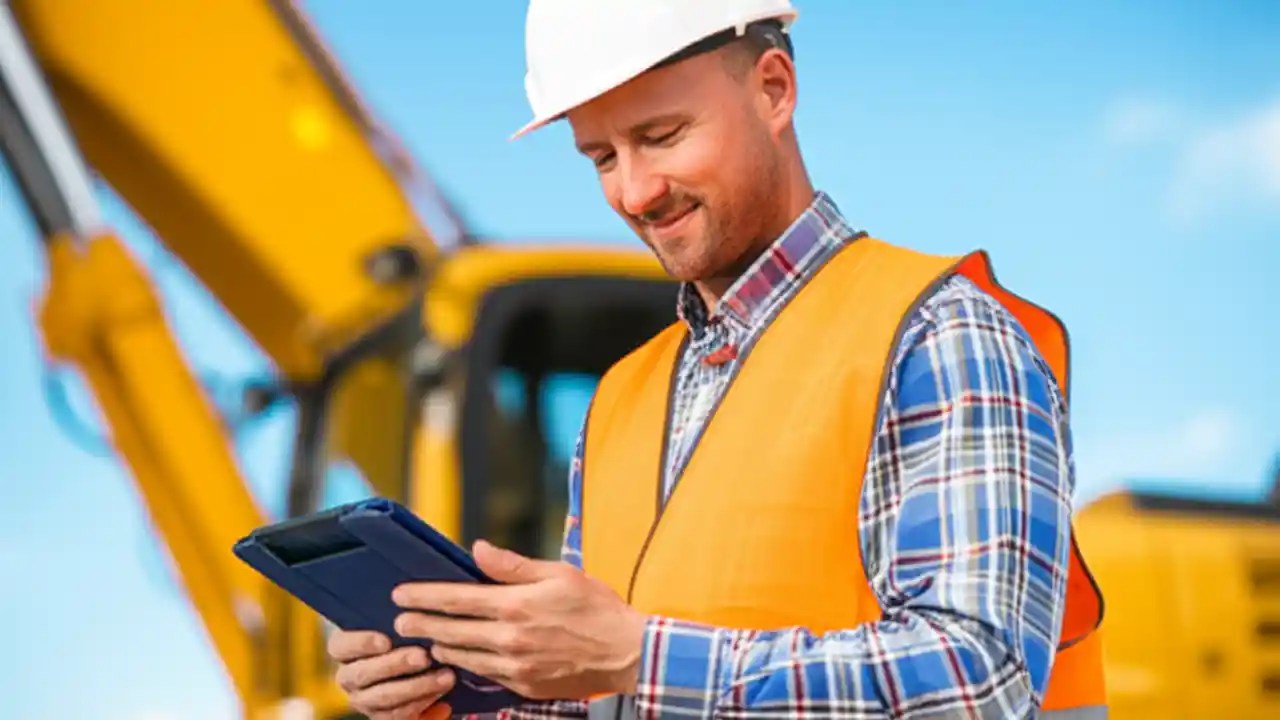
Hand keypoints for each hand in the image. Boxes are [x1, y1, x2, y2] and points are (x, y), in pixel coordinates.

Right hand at [328, 628, 455, 719]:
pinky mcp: (381, 717)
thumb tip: (416, 600)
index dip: (361, 643)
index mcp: (344, 648)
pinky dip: (422, 705)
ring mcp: (364, 699)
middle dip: (395, 665)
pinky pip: (397, 716)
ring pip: (383, 697)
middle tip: (424, 657)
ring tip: (446, 677)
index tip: (386, 640)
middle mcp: (348, 676)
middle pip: (362, 674)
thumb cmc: (406, 632)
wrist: (418, 666)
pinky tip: (444, 696)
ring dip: (417, 687)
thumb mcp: (397, 621)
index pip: (340, 645)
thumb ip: (401, 617)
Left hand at [391, 539, 648, 700]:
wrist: (626, 653)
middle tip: (398, 622)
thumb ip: (513, 565)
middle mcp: (509, 639)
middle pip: (450, 631)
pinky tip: (459, 660)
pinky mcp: (523, 687)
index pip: (457, 599)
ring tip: (426, 641)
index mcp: (516, 606)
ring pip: (463, 658)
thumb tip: (477, 549)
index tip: (401, 593)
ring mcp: (514, 667)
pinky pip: (484, 676)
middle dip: (420, 625)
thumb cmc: (597, 607)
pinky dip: (466, 666)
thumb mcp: (559, 573)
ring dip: (440, 647)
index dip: (424, 596)